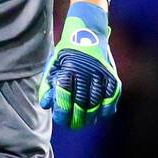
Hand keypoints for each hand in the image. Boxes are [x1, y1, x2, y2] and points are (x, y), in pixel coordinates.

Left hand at [38, 2, 120, 128]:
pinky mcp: (112, 76)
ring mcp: (101, 74)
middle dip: (75, 118)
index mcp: (69, 68)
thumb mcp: (54, 64)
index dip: (62, 111)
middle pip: (81, 103)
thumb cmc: (67, 53)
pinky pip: (111, 98)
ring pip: (96, 103)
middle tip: (71, 125)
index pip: (65, 95)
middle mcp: (86, 71)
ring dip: (90, 117)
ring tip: (84, 122)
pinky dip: (106, 109)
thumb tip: (45, 105)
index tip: (60, 119)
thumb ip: (49, 84)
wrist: (88, 32)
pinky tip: (99, 115)